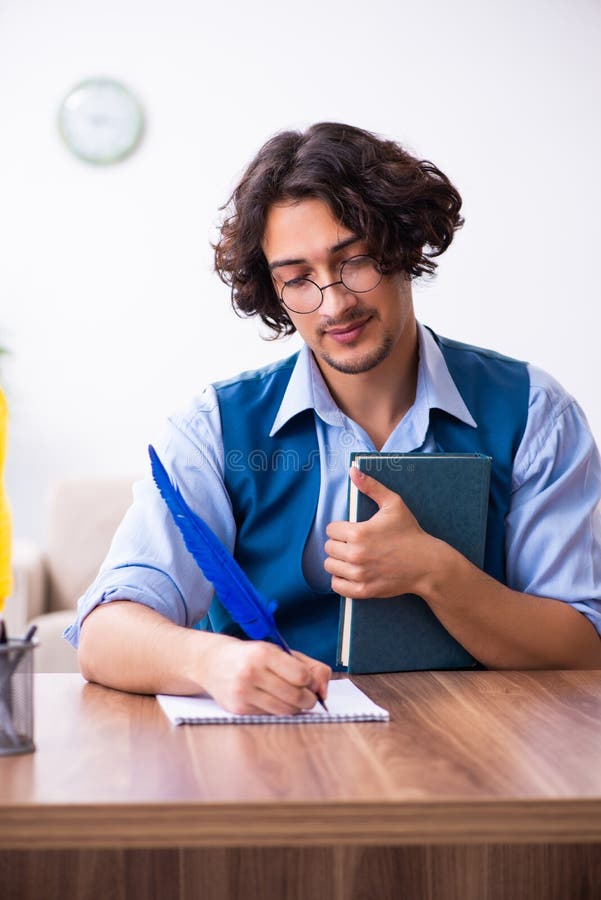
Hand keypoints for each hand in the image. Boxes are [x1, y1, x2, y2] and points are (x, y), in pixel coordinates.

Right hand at [199, 634, 330, 715]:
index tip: (306, 681)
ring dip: (295, 708)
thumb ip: (309, 666)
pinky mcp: (238, 709)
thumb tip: (323, 690)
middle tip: (305, 696)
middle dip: (307, 699)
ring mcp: (243, 692)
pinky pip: (270, 716)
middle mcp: (252, 673)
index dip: (310, 681)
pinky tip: (272, 701)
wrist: (212, 663)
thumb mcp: (279, 652)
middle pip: (296, 697)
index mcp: (264, 654)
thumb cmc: (252, 657)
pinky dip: (277, 712)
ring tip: (292, 699)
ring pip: (285, 711)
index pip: (301, 676)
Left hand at [324, 466, 439, 598]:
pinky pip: (337, 586)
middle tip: (353, 544)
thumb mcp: (393, 504)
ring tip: (352, 557)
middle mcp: (356, 554)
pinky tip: (351, 572)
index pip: (330, 530)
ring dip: (338, 561)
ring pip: (330, 566)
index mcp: (358, 533)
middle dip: (338, 544)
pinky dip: (340, 580)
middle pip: (328, 548)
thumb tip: (353, 470)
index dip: (340, 528)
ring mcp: (359, 574)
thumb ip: (371, 486)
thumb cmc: (410, 532)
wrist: (427, 564)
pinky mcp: (364, 590)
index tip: (352, 530)